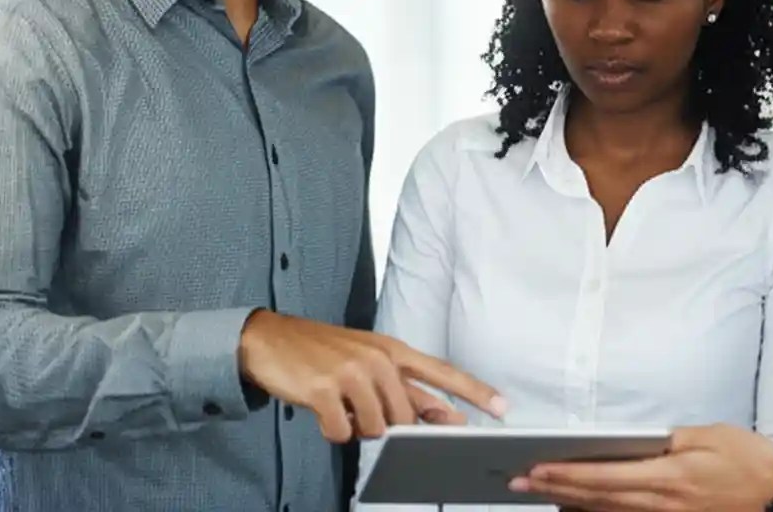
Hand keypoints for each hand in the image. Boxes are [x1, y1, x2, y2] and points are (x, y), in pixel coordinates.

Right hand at [238, 310, 506, 441]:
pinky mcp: (323, 390)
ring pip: (375, 430)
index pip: (443, 373)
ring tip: (338, 403)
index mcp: (392, 350)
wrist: (270, 339)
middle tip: (359, 406)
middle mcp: (377, 359)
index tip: (502, 408)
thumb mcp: (369, 359)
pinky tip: (320, 408)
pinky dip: (331, 430)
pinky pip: (341, 433)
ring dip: (356, 427)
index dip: (474, 392)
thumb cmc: (324, 353)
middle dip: (386, 425)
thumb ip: (404, 388)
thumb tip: (442, 416)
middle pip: (406, 418)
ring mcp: (350, 373)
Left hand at [510, 424, 772, 511]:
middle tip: (519, 481)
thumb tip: (641, 440)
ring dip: (570, 504)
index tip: (536, 467)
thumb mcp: (713, 435)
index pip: (604, 476)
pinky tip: (578, 510)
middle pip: (597, 499)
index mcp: (670, 476)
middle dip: (555, 489)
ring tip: (538, 493)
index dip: (566, 473)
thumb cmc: (752, 464)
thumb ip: (672, 438)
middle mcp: (663, 504)